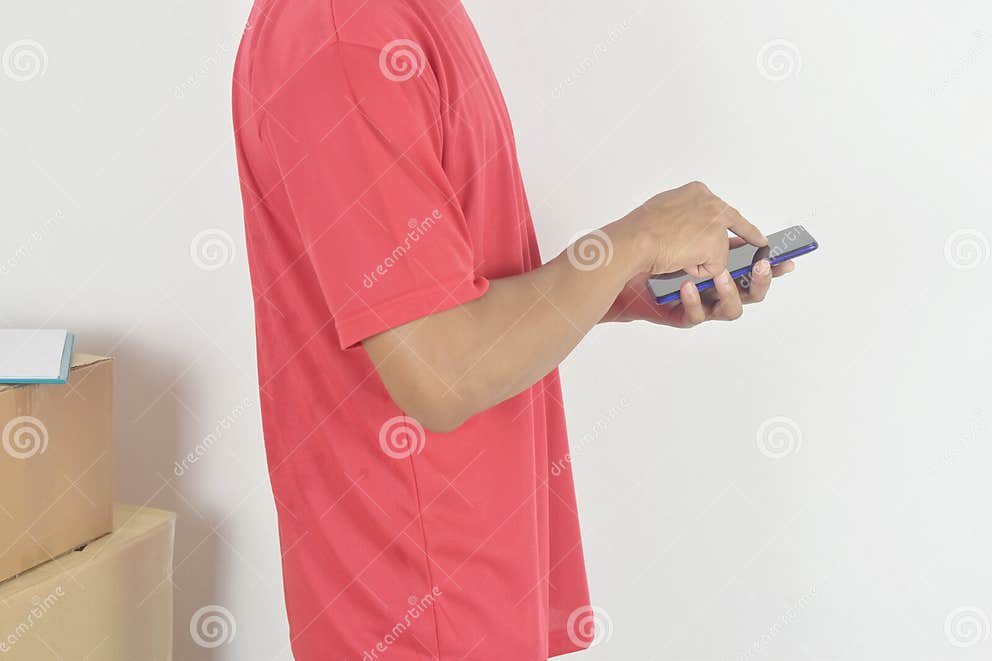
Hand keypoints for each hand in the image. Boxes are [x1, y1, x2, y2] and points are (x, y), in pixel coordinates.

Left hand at [603, 239, 795, 326]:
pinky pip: (694, 316)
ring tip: (718, 276)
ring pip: (730, 310)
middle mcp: (710, 284)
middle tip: (759, 267)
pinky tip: (686, 285)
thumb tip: (741, 235)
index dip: (772, 265)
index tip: (789, 260)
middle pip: (749, 292)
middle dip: (759, 281)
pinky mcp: (678, 316)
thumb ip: (719, 234)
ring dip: (729, 292)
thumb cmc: (649, 242)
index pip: (751, 264)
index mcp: (716, 260)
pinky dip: (694, 301)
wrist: (613, 263)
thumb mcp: (692, 228)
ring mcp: (696, 301)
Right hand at [620, 181, 766, 277]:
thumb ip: (684, 213)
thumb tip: (689, 224)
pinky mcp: (715, 244)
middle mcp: (710, 202)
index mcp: (697, 191)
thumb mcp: (665, 209)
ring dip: (700, 259)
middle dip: (742, 236)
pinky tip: (680, 261)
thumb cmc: (639, 228)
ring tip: (675, 253)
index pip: (722, 208)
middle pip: (730, 226)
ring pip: (719, 251)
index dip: (733, 222)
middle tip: (760, 242)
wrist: (633, 240)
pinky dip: (697, 270)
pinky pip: (713, 268)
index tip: (752, 232)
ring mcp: (715, 223)